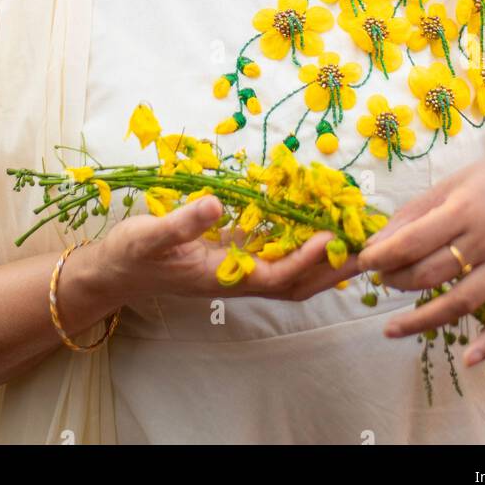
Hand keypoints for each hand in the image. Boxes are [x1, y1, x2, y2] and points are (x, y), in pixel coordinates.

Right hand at [99, 195, 364, 304]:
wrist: (116, 271)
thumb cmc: (132, 255)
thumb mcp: (151, 236)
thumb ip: (184, 222)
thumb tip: (216, 203)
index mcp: (224, 278)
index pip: (278, 276)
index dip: (306, 259)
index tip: (333, 238)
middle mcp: (239, 279)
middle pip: (298, 282)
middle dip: (333, 268)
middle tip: (369, 246)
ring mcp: (239, 269)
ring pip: (293, 272)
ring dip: (326, 258)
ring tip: (358, 237)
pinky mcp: (236, 256)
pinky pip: (278, 254)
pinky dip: (302, 243)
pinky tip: (319, 223)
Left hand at [354, 147, 484, 366]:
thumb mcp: (458, 181)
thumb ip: (419, 210)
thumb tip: (379, 238)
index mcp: (465, 208)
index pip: (414, 240)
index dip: (383, 255)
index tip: (364, 262)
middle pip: (431, 273)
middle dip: (397, 281)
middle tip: (382, 280)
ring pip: (460, 302)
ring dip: (422, 320)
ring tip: (391, 328)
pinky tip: (468, 360)